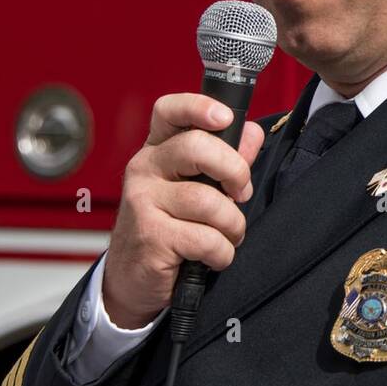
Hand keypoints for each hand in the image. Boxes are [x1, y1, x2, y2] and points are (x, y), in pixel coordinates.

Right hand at [101, 93, 265, 328]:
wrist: (134, 279)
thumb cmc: (171, 228)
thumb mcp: (197, 187)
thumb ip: (226, 159)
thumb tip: (252, 132)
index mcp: (158, 150)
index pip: (169, 111)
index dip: (199, 106)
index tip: (225, 117)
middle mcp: (145, 169)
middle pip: (197, 148)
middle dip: (235, 172)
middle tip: (241, 194)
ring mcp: (142, 202)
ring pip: (208, 200)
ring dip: (232, 224)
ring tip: (228, 235)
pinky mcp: (150, 236)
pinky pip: (205, 238)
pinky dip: (222, 252)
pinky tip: (214, 256)